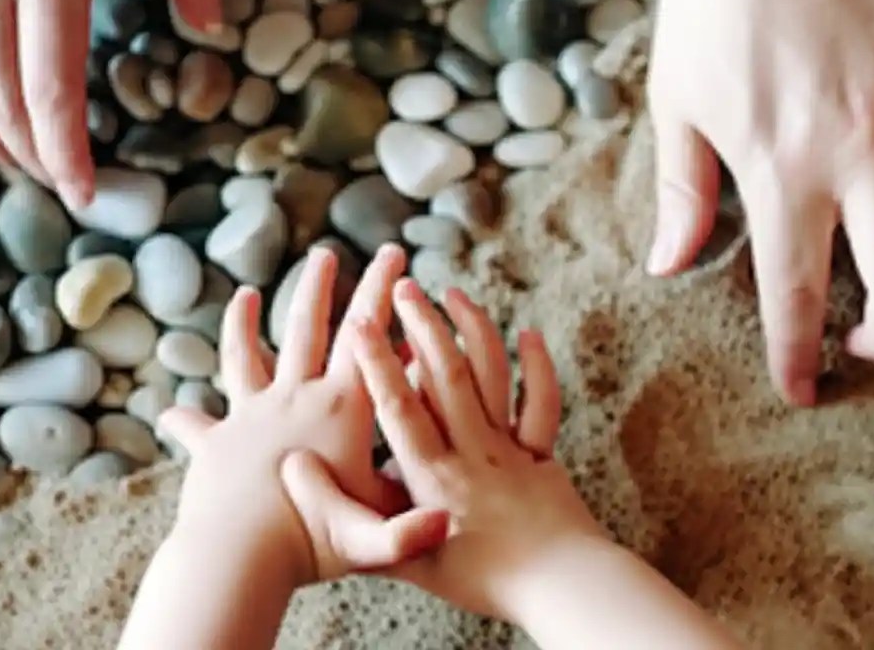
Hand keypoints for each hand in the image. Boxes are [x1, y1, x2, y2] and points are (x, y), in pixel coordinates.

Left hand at [159, 246, 445, 583]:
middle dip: (319, 287)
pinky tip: (171, 410)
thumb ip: (411, 528)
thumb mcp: (373, 535)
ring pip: (248, 355)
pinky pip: (199, 421)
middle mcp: (294, 398)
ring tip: (244, 294)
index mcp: (340, 407)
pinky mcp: (217, 443)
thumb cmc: (312, 543)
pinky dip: (186, 415)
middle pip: (307, 328)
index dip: (384, 291)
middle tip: (325, 253)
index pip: (368, 336)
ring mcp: (251, 415)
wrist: (237, 554)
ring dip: (246, 321)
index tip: (394, 255)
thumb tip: (450, 520)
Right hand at [351, 280, 605, 619]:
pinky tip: (527, 335)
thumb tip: (312, 492)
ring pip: (489, 374)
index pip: (399, 407)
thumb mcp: (415, 567)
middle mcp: (471, 450)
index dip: (378, 362)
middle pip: (445, 374)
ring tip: (451, 294)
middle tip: (401, 285)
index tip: (361, 322)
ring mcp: (510, 445)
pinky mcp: (542, 451)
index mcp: (434, 476)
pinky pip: (542, 400)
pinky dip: (537, 365)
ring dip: (471, 328)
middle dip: (420, 324)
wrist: (560, 587)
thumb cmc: (485, 581)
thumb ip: (369, 527)